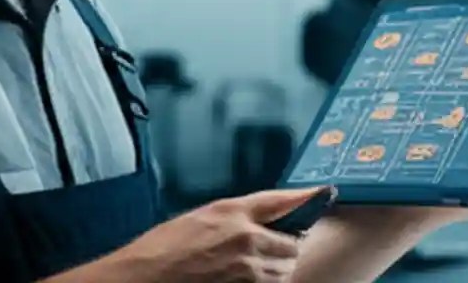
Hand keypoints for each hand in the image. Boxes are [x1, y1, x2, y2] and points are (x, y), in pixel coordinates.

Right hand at [124, 187, 327, 281]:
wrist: (142, 278)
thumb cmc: (163, 247)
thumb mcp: (202, 217)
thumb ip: (236, 216)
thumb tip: (263, 218)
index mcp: (233, 212)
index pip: (281, 200)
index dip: (307, 197)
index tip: (325, 193)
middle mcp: (245, 238)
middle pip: (292, 242)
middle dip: (290, 245)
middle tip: (281, 245)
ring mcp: (245, 269)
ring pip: (284, 268)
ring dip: (281, 267)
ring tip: (265, 264)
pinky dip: (269, 282)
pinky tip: (256, 278)